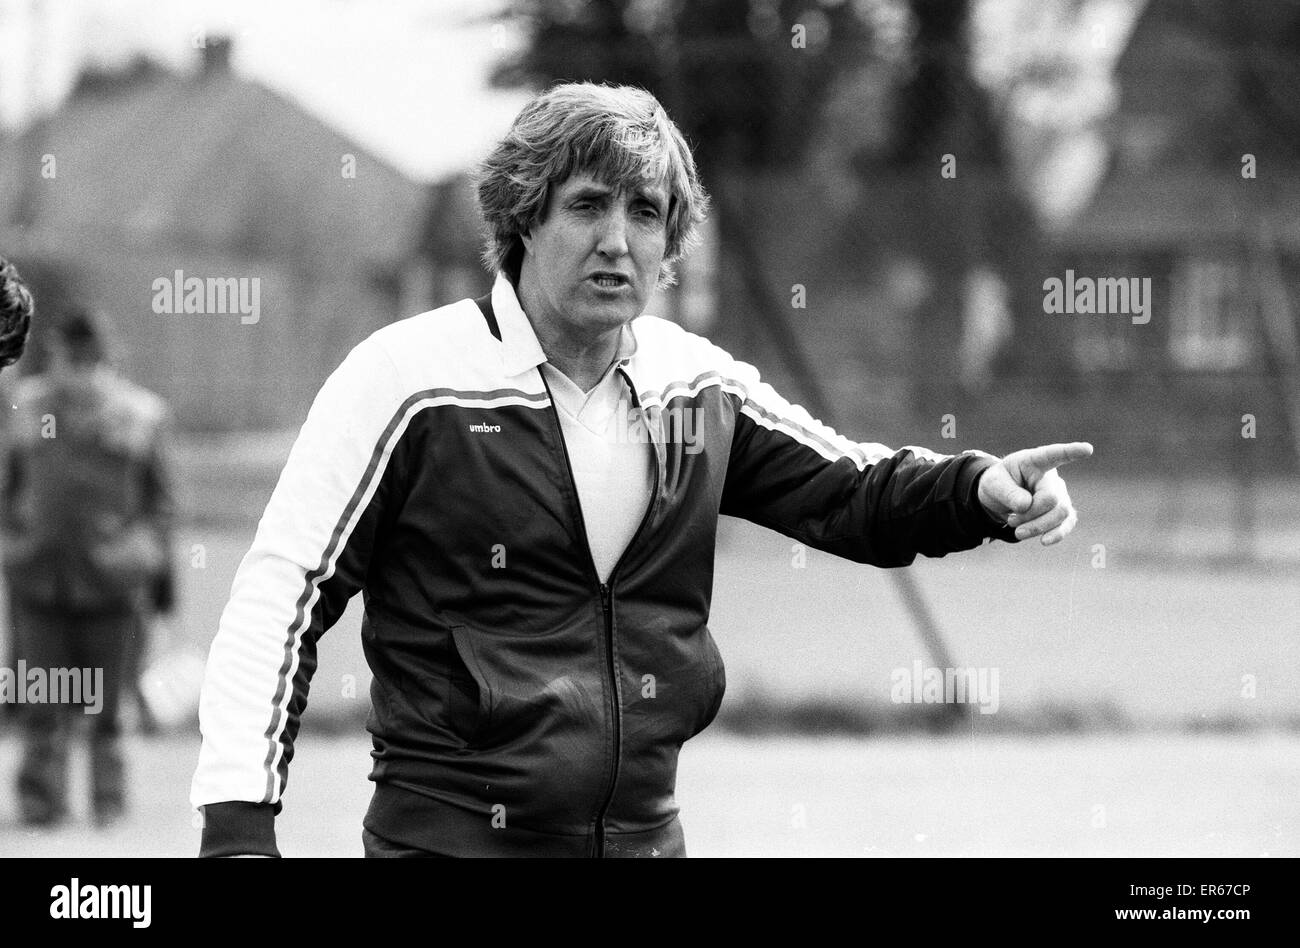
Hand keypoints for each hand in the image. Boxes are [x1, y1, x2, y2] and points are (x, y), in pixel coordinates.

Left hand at [976, 442, 1092, 545]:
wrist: (999, 499)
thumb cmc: (998, 484)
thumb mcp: (993, 484)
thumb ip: (1007, 493)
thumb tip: (1026, 505)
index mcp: (1034, 461)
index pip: (1054, 454)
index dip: (1071, 452)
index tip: (1088, 449)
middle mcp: (1052, 477)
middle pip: (1053, 498)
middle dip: (1031, 515)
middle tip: (1011, 520)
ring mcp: (1060, 494)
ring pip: (1060, 514)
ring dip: (1037, 526)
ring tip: (1017, 530)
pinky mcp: (1061, 512)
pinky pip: (1066, 523)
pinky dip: (1057, 534)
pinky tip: (1045, 541)